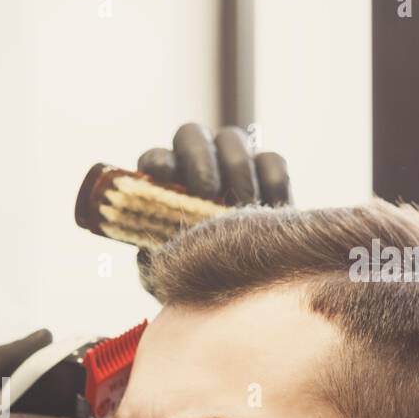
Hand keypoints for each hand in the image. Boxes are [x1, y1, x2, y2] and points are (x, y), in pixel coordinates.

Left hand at [135, 122, 291, 270]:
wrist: (242, 283)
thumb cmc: (195, 275)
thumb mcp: (168, 275)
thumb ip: (154, 262)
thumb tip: (147, 251)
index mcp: (163, 185)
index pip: (154, 159)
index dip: (157, 162)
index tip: (163, 176)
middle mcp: (194, 164)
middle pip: (191, 134)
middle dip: (198, 159)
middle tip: (206, 192)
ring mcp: (231, 163)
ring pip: (232, 139)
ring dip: (236, 170)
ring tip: (241, 205)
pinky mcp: (266, 172)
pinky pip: (271, 160)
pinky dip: (271, 181)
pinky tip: (270, 208)